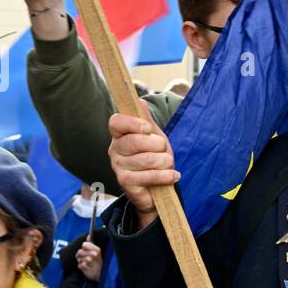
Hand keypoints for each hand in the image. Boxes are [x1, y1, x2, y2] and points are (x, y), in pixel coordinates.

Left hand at [76, 240, 102, 280]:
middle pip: (79, 251)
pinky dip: (81, 267)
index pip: (84, 244)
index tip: (86, 251)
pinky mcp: (85, 267)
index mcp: (97, 249)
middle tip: (85, 258)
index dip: (84, 248)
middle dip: (80, 255)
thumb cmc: (98, 262)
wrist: (101, 274)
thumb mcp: (97, 252)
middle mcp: (93, 254)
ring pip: (79, 258)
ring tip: (87, 263)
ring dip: (81, 261)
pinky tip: (86, 267)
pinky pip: (79, 265)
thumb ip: (91, 243)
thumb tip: (88, 235)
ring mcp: (89, 261)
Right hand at [107, 100, 177, 225]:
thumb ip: (146, 120)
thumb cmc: (153, 157)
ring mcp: (118, 167)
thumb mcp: (153, 136)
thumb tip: (139, 101)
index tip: (148, 128)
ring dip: (165, 161)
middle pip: (135, 141)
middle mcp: (114, 149)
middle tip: (164, 150)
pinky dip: (166, 175)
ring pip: (147, 159)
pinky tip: (173, 175)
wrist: (156, 186)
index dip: (133, 123)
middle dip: (158, 145)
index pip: (116, 122)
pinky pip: (149, 176)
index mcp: (119, 134)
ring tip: (168, 164)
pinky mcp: (125, 183)